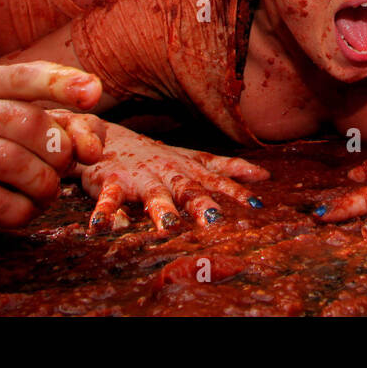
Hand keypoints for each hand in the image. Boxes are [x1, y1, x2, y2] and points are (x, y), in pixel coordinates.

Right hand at [0, 62, 105, 241]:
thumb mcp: (39, 134)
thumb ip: (74, 131)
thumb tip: (91, 149)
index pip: (25, 76)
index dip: (62, 83)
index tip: (94, 93)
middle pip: (25, 122)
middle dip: (59, 151)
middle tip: (65, 169)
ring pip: (9, 162)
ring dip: (43, 184)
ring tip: (47, 193)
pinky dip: (23, 210)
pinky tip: (26, 210)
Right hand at [79, 125, 268, 234]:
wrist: (108, 138)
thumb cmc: (158, 157)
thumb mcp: (194, 160)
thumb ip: (226, 169)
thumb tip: (266, 176)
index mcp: (189, 170)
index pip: (218, 180)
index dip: (237, 191)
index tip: (257, 205)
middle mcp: (169, 173)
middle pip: (189, 189)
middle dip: (202, 204)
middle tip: (216, 221)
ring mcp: (142, 178)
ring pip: (153, 195)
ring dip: (161, 210)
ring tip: (168, 226)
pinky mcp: (112, 183)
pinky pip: (109, 200)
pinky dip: (105, 214)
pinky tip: (100, 229)